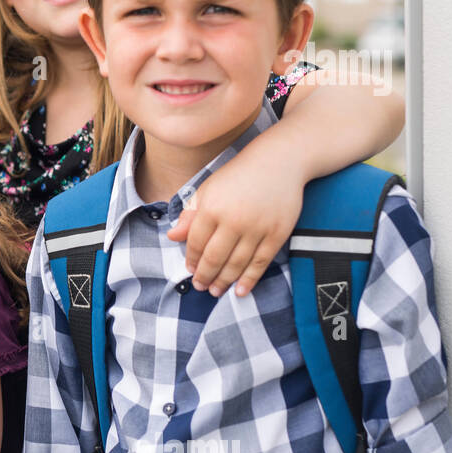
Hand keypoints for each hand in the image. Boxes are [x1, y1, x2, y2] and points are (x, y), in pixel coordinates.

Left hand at [166, 146, 302, 297]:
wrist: (279, 162)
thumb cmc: (238, 176)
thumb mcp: (208, 189)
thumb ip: (190, 214)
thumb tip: (172, 236)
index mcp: (212, 208)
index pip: (196, 242)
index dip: (191, 259)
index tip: (190, 270)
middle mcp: (233, 220)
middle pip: (214, 257)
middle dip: (205, 276)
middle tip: (200, 287)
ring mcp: (257, 228)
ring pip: (236, 263)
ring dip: (224, 281)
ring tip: (215, 291)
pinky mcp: (277, 233)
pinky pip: (260, 262)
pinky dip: (249, 279)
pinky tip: (240, 291)